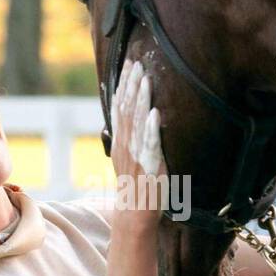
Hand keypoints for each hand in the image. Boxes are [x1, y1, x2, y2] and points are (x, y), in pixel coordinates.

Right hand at [110, 59, 167, 216]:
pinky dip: (151, 129)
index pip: (120, 106)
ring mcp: (135, 155)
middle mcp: (125, 145)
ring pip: (136, 122)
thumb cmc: (136, 184)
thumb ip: (127, 135)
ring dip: (141, 100)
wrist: (134, 213)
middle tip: (137, 63)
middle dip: (132, 85)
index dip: (123, 84)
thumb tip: (127, 111)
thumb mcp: (126, 156)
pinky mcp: (149, 166)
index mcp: (120, 141)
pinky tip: (155, 114)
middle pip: (127, 109)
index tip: (128, 64)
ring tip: (145, 80)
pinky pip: (150, 145)